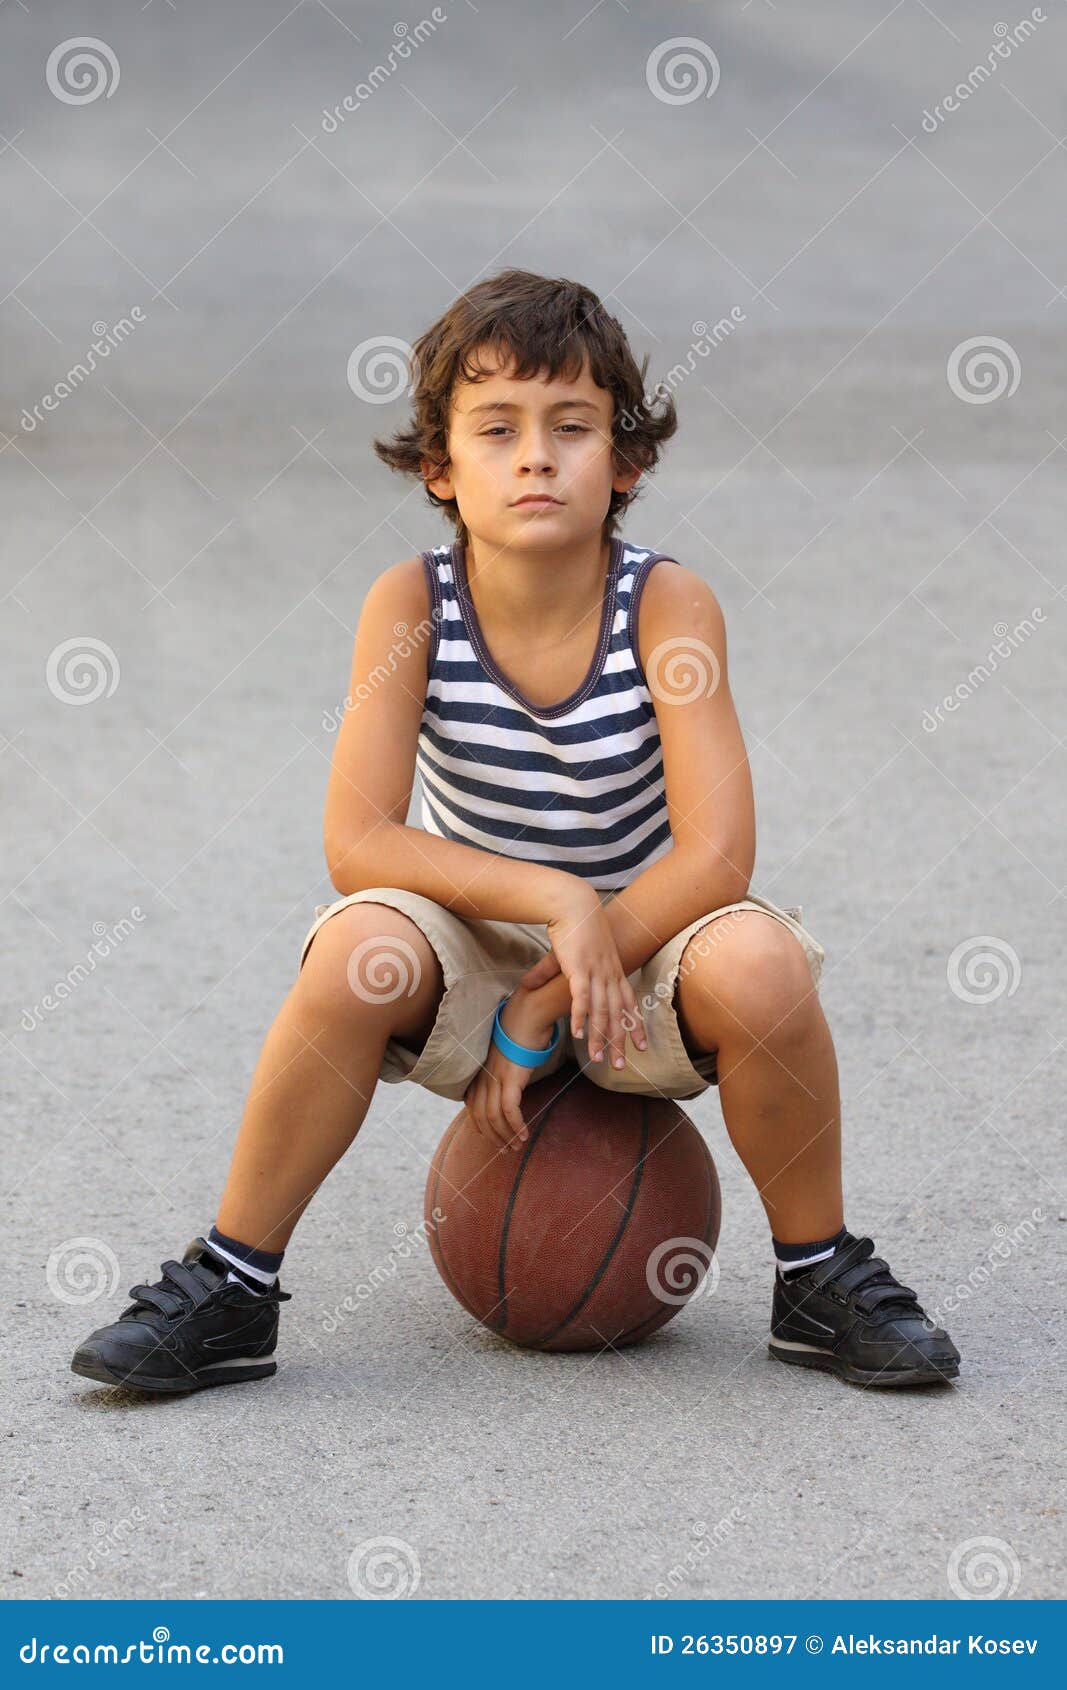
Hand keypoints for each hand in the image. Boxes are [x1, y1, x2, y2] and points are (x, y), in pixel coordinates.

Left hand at [462, 993, 555, 1152]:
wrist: (528, 1013)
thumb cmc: (522, 1029)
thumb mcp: (507, 1052)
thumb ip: (504, 1069)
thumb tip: (512, 1082)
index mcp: (480, 1071)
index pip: (472, 1105)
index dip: (479, 1124)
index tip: (491, 1136)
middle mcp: (484, 1076)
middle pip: (481, 1116)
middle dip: (492, 1137)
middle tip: (504, 1150)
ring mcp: (496, 1078)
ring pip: (494, 1118)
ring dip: (505, 1136)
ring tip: (515, 1147)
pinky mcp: (511, 1079)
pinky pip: (510, 1111)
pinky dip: (516, 1127)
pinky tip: (524, 1135)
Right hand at [517, 885, 647, 1070]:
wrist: (573, 903)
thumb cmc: (574, 926)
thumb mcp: (571, 953)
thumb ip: (554, 972)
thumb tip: (531, 983)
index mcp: (613, 971)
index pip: (629, 1005)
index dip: (635, 1026)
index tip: (643, 1047)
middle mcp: (609, 975)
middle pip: (617, 1015)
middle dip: (619, 1043)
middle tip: (621, 1067)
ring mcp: (596, 972)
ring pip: (601, 1012)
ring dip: (600, 1038)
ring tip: (598, 1060)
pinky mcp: (579, 968)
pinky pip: (582, 998)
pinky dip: (581, 1017)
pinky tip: (579, 1035)